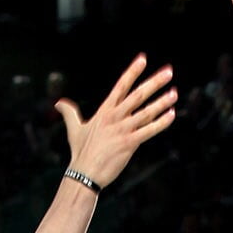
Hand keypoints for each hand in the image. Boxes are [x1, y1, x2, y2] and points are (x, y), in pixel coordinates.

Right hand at [56, 56, 177, 189]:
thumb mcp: (74, 129)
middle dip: (154, 82)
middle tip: (168, 71)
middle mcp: (115, 117)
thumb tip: (59, 103)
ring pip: (146, 112)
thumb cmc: (80, 152)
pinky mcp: (129, 143)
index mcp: (105, 111)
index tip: (143, 59)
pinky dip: (161, 123)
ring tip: (174, 92)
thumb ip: (69, 113)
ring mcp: (123, 130)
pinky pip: (148, 131)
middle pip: (137, 95)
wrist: (84, 172)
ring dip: (161, 102)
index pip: (121, 86)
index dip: (132, 71)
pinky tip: (172, 114)